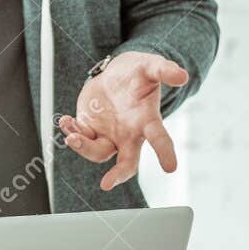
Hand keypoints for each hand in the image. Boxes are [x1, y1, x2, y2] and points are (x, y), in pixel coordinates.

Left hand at [57, 52, 188, 190]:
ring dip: (83, 147)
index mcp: (147, 120)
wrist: (116, 73)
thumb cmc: (138, 73)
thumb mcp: (151, 65)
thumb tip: (183, 76)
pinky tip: (65, 122)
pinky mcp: (90, 129)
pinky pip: (80, 138)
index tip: (170, 168)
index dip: (165, 152)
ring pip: (97, 153)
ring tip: (72, 136)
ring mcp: (109, 135)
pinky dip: (70, 133)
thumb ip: (164, 69)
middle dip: (118, 174)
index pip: (159, 138)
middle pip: (127, 162)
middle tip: (107, 184)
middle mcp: (129, 134)